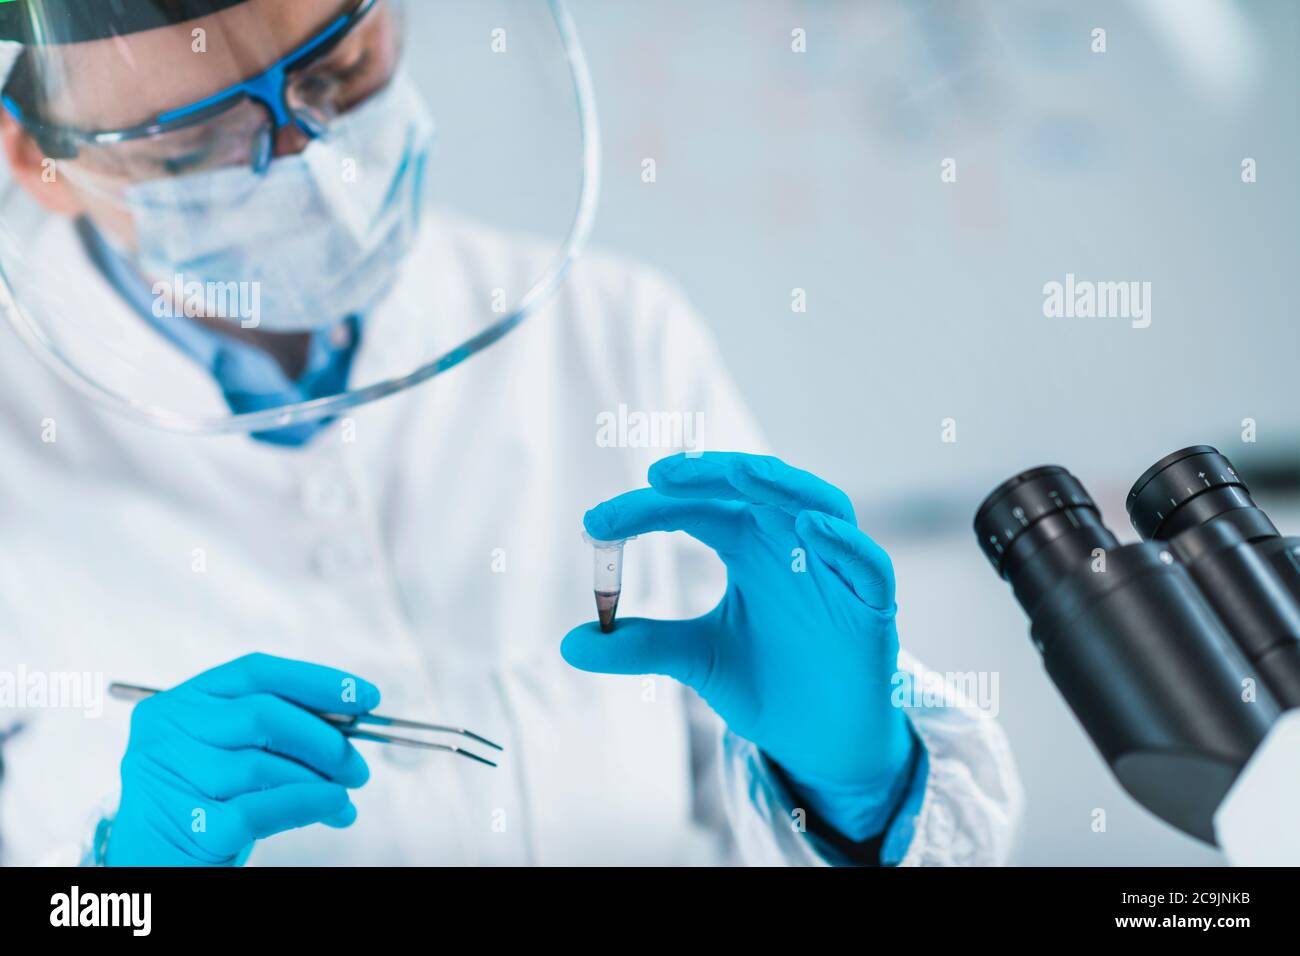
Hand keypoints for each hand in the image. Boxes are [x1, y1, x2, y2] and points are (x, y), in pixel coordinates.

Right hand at [106, 653, 377, 865]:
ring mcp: (173, 778)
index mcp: (180, 702)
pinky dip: (310, 803)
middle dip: (325, 739)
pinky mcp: (191, 825)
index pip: (257, 672)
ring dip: (321, 781)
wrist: (151, 863)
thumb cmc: (200, 800)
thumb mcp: (225, 752)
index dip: (317, 681)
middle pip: (264, 715)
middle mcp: (166, 733)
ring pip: (265, 765)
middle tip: (357, 766)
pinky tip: (334, 807)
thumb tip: (351, 719)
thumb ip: (274, 729)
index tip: (366, 696)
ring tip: (344, 796)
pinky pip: (266, 807)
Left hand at [562, 452, 917, 840]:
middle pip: (756, 488)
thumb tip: (569, 644)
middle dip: (711, 475)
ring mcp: (834, 569)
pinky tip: (810, 528)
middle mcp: (790, 544)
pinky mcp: (872, 604)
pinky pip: (866, 562)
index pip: (695, 510)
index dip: (647, 510)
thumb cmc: (765, 684)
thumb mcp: (696, 659)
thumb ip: (641, 645)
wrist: (819, 740)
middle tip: (660, 476)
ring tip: (742, 474)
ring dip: (782, 485)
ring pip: (819, 504)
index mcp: (746, 548)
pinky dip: (842, 541)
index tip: (595, 523)